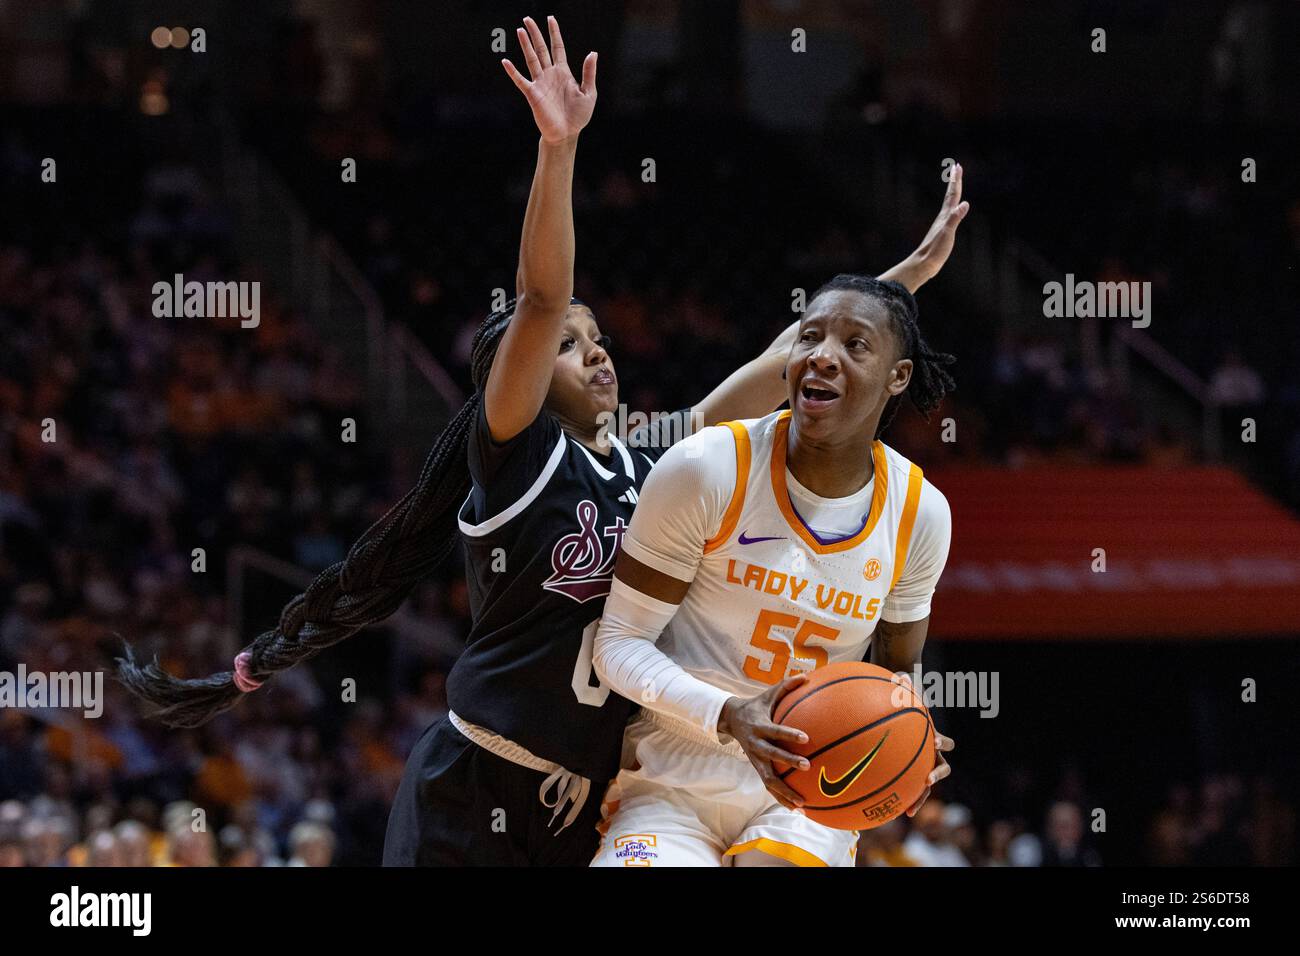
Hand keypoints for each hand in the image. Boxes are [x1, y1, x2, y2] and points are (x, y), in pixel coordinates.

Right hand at [501, 16, 597, 144]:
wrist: (566, 134)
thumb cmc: (578, 116)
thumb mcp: (589, 93)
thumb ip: (589, 73)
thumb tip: (593, 53)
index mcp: (563, 73)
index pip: (558, 47)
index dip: (554, 33)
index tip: (550, 19)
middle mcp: (550, 75)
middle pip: (541, 49)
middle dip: (535, 34)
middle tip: (527, 19)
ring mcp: (540, 83)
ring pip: (531, 59)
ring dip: (526, 45)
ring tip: (520, 30)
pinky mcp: (532, 94)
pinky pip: (521, 80)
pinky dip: (513, 71)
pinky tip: (505, 61)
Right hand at [717, 674, 810, 810]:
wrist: (731, 720)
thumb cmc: (756, 705)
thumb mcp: (767, 694)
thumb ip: (786, 686)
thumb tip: (806, 676)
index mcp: (759, 727)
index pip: (775, 731)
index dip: (789, 734)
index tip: (806, 738)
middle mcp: (756, 745)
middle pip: (772, 756)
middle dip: (788, 762)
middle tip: (807, 767)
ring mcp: (755, 759)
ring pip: (769, 779)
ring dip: (784, 792)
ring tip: (802, 804)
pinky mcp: (757, 768)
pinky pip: (769, 786)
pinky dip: (781, 798)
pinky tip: (797, 808)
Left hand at [895, 673, 953, 816]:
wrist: (905, 720)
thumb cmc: (906, 707)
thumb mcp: (905, 698)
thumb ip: (904, 689)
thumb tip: (900, 674)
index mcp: (934, 738)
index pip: (945, 742)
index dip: (942, 741)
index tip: (934, 740)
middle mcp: (932, 756)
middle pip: (942, 769)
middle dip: (936, 775)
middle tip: (928, 779)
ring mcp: (923, 767)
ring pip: (926, 787)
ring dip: (920, 798)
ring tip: (909, 810)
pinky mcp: (910, 777)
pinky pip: (906, 790)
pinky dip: (897, 799)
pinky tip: (883, 809)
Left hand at [899, 162, 969, 291]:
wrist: (923, 265)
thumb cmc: (935, 250)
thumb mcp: (948, 233)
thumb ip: (955, 218)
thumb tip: (965, 203)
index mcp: (945, 216)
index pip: (953, 195)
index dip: (956, 181)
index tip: (958, 166)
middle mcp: (943, 218)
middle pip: (950, 196)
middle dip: (955, 182)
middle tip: (957, 168)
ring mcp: (942, 225)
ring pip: (949, 204)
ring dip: (953, 193)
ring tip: (956, 185)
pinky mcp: (942, 233)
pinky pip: (950, 215)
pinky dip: (953, 208)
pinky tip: (953, 211)